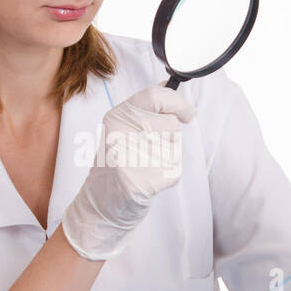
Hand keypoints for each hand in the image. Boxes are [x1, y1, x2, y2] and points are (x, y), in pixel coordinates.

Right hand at [60, 82, 197, 259]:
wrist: (102, 205)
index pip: (156, 97)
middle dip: (170, 136)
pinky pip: (175, 168)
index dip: (178, 102)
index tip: (188, 112)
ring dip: (168, 156)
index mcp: (116, 118)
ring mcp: (133, 158)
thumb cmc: (116, 163)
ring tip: (145, 164)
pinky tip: (148, 179)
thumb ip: (144, 107)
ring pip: (175, 147)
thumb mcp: (122, 127)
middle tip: (150, 148)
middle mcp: (121, 135)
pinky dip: (168, 175)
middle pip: (171, 124)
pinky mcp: (145, 181)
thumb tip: (168, 86)